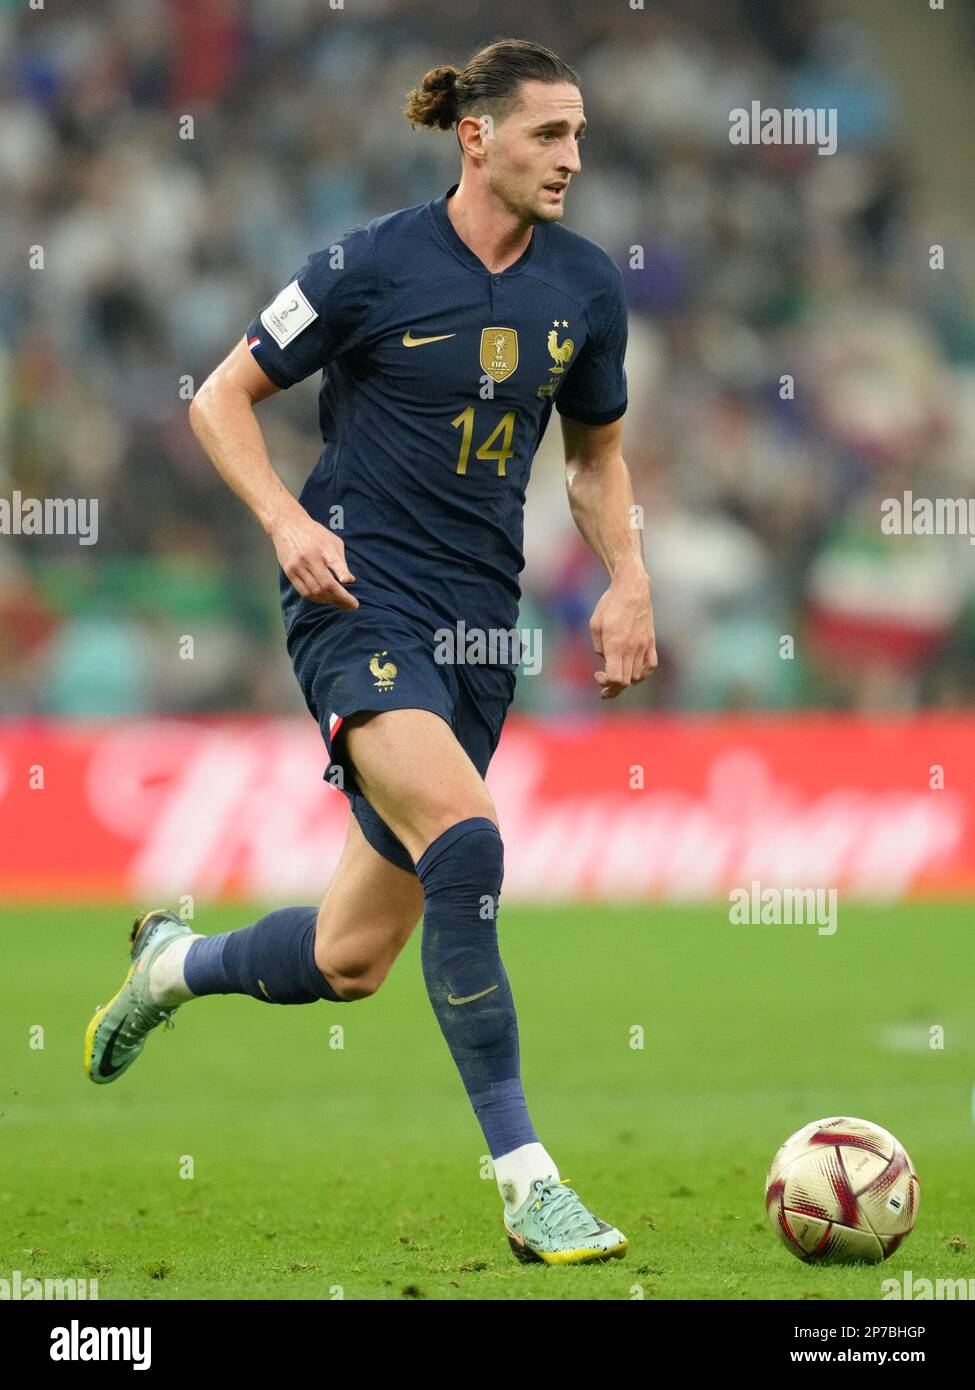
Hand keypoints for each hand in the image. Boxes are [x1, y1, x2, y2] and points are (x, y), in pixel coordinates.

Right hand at [269, 507, 358, 609]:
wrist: (287, 525)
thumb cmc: (315, 533)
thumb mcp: (333, 541)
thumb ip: (341, 562)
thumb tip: (349, 581)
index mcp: (322, 548)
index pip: (334, 568)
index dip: (343, 583)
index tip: (352, 594)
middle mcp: (308, 558)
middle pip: (325, 586)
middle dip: (340, 599)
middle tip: (351, 606)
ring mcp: (297, 566)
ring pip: (314, 592)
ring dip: (329, 601)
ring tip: (340, 603)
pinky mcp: (289, 572)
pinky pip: (303, 591)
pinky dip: (316, 598)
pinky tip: (325, 599)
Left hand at [590, 564, 656, 698]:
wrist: (632, 589)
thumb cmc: (609, 604)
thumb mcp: (595, 624)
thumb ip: (598, 647)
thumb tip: (605, 659)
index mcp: (615, 645)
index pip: (616, 678)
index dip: (606, 683)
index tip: (597, 674)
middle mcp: (631, 649)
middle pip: (626, 682)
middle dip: (613, 687)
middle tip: (603, 680)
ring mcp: (643, 646)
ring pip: (638, 676)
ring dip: (626, 680)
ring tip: (617, 673)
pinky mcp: (651, 642)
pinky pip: (651, 666)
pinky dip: (643, 674)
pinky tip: (635, 672)